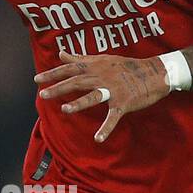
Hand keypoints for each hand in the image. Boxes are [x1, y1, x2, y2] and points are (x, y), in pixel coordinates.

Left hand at [34, 55, 170, 141]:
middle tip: (43, 94)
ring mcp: (113, 90)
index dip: (54, 73)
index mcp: (96, 66)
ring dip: (79, 103)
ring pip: (94, 96)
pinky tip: (98, 138)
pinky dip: (106, 128)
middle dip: (59, 88)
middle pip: (77, 81)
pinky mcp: (124, 103)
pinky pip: (113, 117)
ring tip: (65, 109)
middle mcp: (102, 76)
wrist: (154, 73)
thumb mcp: (102, 59)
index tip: (38, 79)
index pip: (71, 68)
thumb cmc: (127, 67)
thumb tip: (61, 53)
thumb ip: (80, 58)